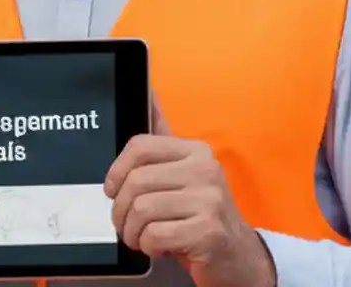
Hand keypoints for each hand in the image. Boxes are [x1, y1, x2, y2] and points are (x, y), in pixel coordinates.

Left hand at [103, 96, 275, 286]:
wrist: (238, 257)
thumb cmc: (201, 216)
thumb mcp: (184, 175)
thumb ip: (163, 140)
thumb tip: (148, 92)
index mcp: (195, 152)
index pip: (140, 146)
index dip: (116, 171)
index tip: (112, 189)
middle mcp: (205, 170)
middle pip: (136, 181)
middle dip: (121, 210)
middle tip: (126, 224)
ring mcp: (209, 201)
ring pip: (142, 209)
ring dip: (132, 231)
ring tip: (142, 237)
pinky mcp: (207, 232)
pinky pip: (154, 235)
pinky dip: (148, 246)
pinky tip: (160, 247)